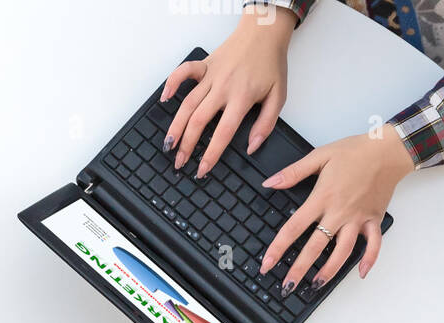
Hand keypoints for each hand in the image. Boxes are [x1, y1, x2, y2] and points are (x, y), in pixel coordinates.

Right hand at [163, 6, 295, 175]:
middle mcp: (223, 87)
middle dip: (187, 146)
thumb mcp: (279, 96)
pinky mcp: (205, 65)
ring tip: (168, 145)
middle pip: (199, 121)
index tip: (202, 169)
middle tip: (180, 163)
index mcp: (242, 97)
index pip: (223, 132)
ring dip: (175, 127)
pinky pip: (183, 72)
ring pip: (187, 104)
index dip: (211, 154)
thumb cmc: (271, 64)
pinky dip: (172, 83)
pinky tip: (165, 99)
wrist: (265, 32)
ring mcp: (211, 76)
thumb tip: (252, 146)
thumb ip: (266, 124)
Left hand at [259, 128, 413, 293]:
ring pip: (343, 251)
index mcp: (322, 198)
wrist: (389, 150)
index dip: (278, 247)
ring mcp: (358, 218)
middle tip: (287, 287)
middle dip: (299, 270)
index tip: (267, 264)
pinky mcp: (374, 219)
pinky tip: (361, 273)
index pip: (294, 228)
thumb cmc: (356, 151)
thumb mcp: (320, 155)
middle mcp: (339, 212)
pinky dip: (369, 259)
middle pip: (315, 247)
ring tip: (316, 285)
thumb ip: (293, 172)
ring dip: (329, 271)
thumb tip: (270, 183)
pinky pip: (374, 244)